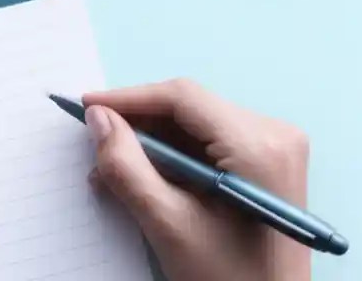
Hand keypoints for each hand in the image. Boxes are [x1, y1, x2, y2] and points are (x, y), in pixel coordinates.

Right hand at [83, 79, 310, 280]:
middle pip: (189, 109)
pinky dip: (174, 156)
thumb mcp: (168, 225)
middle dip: (139, 125)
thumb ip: (127, 168)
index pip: (183, 98)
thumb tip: (98, 118)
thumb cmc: (229, 278)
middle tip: (96, 147)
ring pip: (195, 123)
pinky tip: (148, 178)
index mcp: (259, 146)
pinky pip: (210, 141)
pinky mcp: (269, 161)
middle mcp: (275, 134)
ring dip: (153, 143)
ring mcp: (276, 147)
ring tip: (116, 172)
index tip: (86, 106)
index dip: (129, 98)